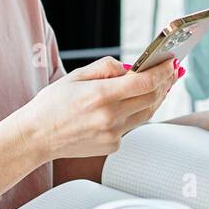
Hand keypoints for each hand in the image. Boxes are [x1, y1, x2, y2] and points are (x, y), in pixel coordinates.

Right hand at [12, 57, 178, 161]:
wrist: (36, 137)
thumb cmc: (52, 104)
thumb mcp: (76, 76)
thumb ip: (106, 68)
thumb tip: (131, 68)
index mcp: (101, 95)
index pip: (145, 82)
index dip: (163, 71)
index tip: (172, 62)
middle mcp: (110, 117)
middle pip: (152, 98)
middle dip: (166, 83)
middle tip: (172, 71)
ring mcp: (113, 134)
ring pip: (146, 113)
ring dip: (157, 97)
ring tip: (162, 84)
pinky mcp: (112, 146)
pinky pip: (131, 126)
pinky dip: (135, 113)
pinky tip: (133, 104)